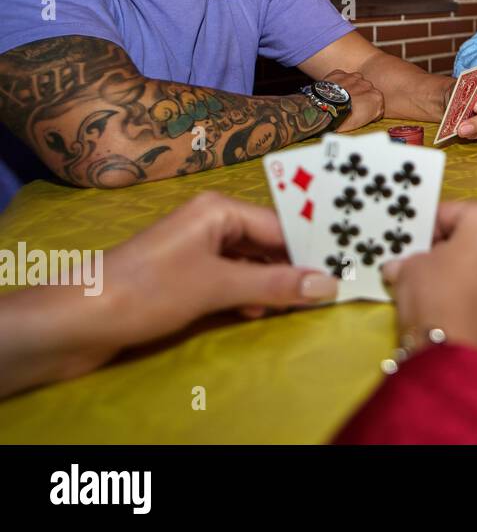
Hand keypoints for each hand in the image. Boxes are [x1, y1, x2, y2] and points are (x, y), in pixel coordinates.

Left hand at [82, 193, 338, 372]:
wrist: (75, 321)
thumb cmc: (147, 290)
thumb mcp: (218, 286)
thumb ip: (276, 284)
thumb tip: (329, 285)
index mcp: (219, 209)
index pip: (281, 224)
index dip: (312, 247)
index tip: (345, 267)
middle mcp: (210, 222)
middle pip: (268, 241)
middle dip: (295, 265)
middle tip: (331, 288)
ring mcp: (195, 250)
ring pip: (251, 262)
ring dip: (272, 283)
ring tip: (298, 303)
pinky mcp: (183, 277)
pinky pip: (231, 279)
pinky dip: (248, 294)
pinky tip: (258, 311)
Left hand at [324, 69, 384, 132]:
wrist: (322, 110)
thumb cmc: (342, 119)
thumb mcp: (363, 122)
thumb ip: (370, 114)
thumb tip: (368, 113)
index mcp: (376, 97)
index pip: (378, 103)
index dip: (370, 110)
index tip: (363, 115)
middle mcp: (367, 84)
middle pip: (367, 91)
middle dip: (361, 97)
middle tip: (351, 108)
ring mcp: (353, 77)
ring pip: (355, 82)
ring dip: (351, 89)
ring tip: (341, 100)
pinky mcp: (339, 74)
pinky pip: (342, 78)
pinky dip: (339, 84)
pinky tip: (333, 93)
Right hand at [383, 199, 476, 358]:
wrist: (464, 360)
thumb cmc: (438, 298)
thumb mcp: (410, 271)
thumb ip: (408, 261)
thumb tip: (401, 268)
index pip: (448, 213)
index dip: (424, 229)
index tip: (407, 245)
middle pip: (473, 237)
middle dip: (446, 249)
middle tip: (419, 267)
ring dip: (461, 271)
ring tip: (432, 291)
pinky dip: (474, 292)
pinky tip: (451, 309)